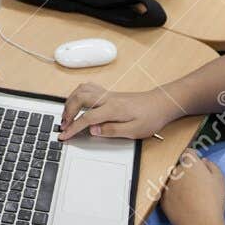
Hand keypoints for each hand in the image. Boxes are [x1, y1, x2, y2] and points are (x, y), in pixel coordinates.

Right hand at [59, 82, 173, 142]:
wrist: (161, 104)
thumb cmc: (151, 117)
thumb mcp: (134, 131)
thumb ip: (112, 130)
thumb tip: (93, 130)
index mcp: (113, 109)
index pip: (87, 118)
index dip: (73, 128)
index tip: (64, 135)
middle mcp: (108, 98)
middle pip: (79, 99)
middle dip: (67, 112)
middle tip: (63, 126)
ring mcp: (108, 94)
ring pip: (82, 90)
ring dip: (70, 101)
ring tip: (67, 115)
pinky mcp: (109, 94)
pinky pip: (88, 88)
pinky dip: (78, 94)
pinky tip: (77, 102)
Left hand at [159, 153, 224, 224]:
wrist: (201, 223)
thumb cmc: (213, 201)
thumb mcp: (220, 179)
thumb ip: (211, 165)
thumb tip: (204, 161)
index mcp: (190, 164)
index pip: (188, 152)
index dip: (194, 157)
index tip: (197, 164)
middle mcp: (176, 171)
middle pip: (179, 165)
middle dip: (185, 170)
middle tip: (195, 182)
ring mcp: (167, 184)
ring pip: (171, 179)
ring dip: (177, 182)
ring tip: (189, 195)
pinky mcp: (162, 198)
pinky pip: (166, 192)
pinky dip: (172, 195)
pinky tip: (183, 203)